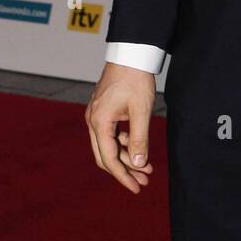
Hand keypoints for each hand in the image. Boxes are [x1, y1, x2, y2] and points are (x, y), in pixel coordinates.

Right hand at [85, 63, 156, 192]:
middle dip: (125, 170)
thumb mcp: (141, 111)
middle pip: (105, 155)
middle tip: (144, 181)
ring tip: (146, 166)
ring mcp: (96, 115)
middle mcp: (93, 120)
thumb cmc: (135, 78)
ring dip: (126, 156)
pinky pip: (110, 134)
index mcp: (99, 122)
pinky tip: (138, 146)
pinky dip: (123, 143)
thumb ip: (139, 139)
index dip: (123, 176)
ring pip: (108, 145)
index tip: (137, 188)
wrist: (131, 53)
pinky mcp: (103, 110)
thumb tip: (139, 164)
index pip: (109, 159)